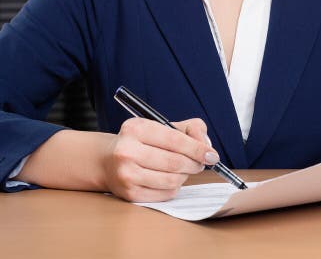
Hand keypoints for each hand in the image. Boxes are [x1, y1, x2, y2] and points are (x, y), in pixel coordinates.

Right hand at [102, 117, 219, 201]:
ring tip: (182, 170)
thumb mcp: (162, 126)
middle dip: (194, 164)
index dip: (198, 149)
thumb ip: (190, 129)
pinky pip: (165, 194)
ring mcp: (126, 174)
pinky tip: (169, 179)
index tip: (212, 155)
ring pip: (172, 180)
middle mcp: (127, 151)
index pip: (174, 140)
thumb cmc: (143, 142)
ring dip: (184, 176)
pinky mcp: (129, 194)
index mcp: (136, 128)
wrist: (108, 161)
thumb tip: (207, 147)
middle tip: (200, 164)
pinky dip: (174, 188)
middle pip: (175, 162)